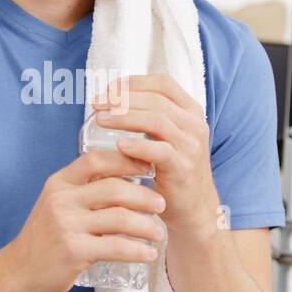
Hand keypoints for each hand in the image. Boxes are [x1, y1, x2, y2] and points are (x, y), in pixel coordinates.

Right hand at [0, 148, 166, 291]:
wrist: (18, 272)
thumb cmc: (44, 238)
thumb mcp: (56, 204)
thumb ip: (82, 190)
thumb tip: (125, 176)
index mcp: (58, 183)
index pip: (96, 160)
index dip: (126, 160)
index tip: (148, 168)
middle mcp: (61, 200)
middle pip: (114, 188)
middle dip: (144, 196)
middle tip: (161, 205)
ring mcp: (66, 226)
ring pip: (120, 218)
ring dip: (146, 225)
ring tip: (158, 232)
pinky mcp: (74, 251)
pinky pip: (116, 247)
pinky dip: (137, 250)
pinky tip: (148, 254)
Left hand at [90, 74, 220, 238]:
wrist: (193, 209)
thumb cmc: (171, 171)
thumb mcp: (165, 138)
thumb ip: (148, 119)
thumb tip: (109, 102)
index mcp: (190, 111)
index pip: (162, 83)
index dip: (133, 82)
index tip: (108, 90)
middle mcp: (194, 124)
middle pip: (156, 99)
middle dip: (122, 98)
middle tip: (96, 103)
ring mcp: (191, 146)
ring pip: (157, 120)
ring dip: (125, 117)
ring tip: (101, 119)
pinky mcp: (184, 168)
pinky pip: (161, 151)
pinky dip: (138, 145)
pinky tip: (119, 145)